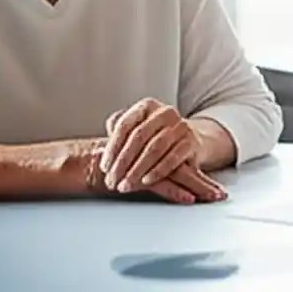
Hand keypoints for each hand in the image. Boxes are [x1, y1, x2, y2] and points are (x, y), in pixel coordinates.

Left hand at [99, 98, 222, 202]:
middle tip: (112, 180)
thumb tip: (101, 145)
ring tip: (126, 185)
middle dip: (123, 162)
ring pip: (155, 148)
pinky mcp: (191, 142)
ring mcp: (180, 126)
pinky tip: (146, 181)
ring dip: (137, 170)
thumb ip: (118, 130)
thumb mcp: (137, 128)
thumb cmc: (156, 136)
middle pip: (139, 137)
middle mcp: (165, 112)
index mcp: (147, 106)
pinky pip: (173, 158)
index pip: (125, 125)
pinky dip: (158, 171)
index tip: (104, 167)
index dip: (112, 147)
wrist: (191, 140)